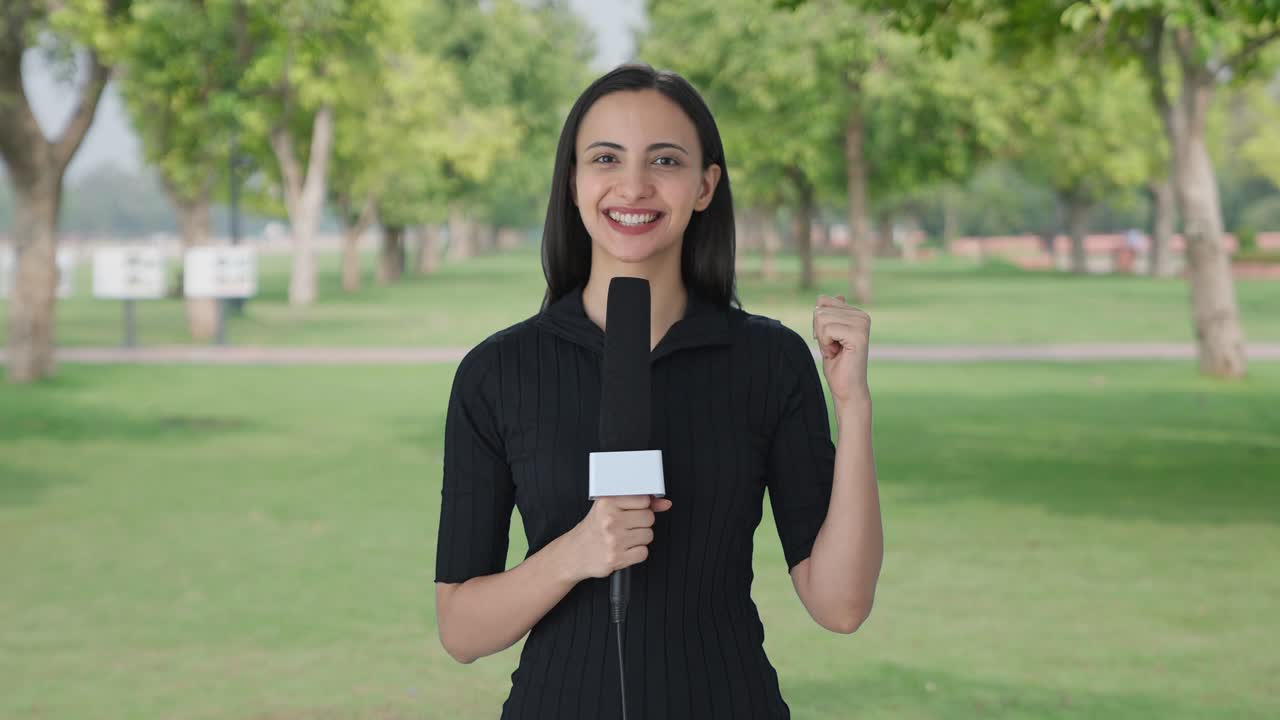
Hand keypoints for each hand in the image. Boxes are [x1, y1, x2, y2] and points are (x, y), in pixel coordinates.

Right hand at [567, 495, 672, 580]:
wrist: (574, 553)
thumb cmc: (593, 530)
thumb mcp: (610, 509)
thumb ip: (638, 503)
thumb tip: (664, 503)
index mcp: (607, 503)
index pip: (644, 500)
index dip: (642, 507)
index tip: (634, 511)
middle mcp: (609, 520)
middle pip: (649, 518)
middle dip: (641, 523)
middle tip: (627, 526)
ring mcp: (613, 540)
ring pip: (648, 535)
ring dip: (640, 539)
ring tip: (624, 538)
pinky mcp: (617, 558)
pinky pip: (643, 553)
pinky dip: (637, 553)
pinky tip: (625, 549)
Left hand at [812, 294, 870, 408]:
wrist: (847, 389)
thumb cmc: (837, 365)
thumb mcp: (828, 335)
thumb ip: (832, 315)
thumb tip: (839, 295)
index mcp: (857, 313)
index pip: (822, 301)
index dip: (818, 323)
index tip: (830, 339)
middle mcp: (862, 315)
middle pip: (820, 309)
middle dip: (819, 331)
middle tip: (833, 347)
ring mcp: (862, 324)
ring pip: (821, 318)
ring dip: (822, 339)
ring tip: (836, 350)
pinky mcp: (859, 335)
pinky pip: (827, 329)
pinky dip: (825, 344)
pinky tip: (837, 353)